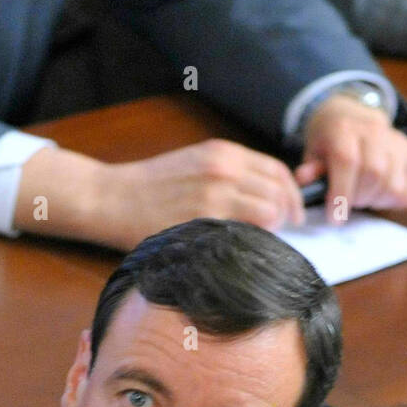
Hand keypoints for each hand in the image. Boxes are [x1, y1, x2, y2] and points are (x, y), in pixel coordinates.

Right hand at [14, 140, 305, 250]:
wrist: (112, 197)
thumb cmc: (153, 186)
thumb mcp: (196, 164)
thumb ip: (232, 175)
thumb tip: (269, 199)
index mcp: (224, 153)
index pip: (278, 172)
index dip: (292, 196)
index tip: (294, 215)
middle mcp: (224, 170)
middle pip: (280, 194)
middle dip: (288, 217)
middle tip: (284, 236)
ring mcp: (214, 196)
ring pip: (270, 214)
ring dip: (274, 232)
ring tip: (263, 244)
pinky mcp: (203, 222)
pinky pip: (246, 235)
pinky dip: (253, 243)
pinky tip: (244, 252)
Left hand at [295, 93, 406, 222]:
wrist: (354, 117)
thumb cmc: (331, 142)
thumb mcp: (314, 152)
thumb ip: (311, 169)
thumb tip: (304, 180)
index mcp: (345, 128)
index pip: (348, 161)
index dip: (341, 194)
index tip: (334, 218)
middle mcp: (376, 129)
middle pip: (374, 174)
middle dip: (359, 199)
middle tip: (350, 203)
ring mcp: (400, 141)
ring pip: (395, 186)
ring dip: (378, 201)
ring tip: (366, 196)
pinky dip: (398, 202)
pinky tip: (383, 194)